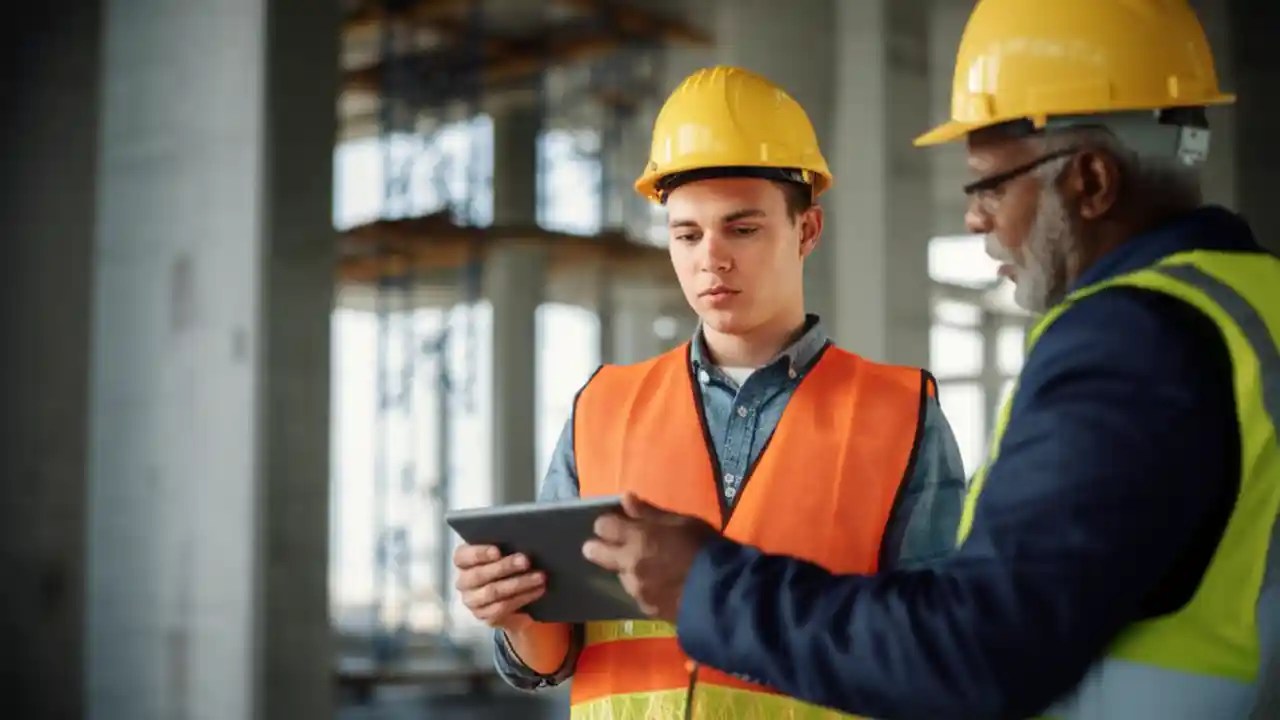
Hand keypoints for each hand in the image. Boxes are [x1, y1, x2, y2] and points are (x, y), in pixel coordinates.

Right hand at [453, 544, 545, 632]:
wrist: (515, 595)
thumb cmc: (508, 565)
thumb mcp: (505, 553)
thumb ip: (506, 547)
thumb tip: (521, 544)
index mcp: (463, 561)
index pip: (462, 556)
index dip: (479, 553)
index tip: (497, 551)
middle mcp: (463, 582)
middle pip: (479, 575)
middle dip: (505, 567)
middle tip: (526, 561)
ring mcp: (472, 601)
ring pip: (493, 592)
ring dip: (518, 583)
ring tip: (538, 577)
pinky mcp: (484, 616)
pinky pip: (502, 608)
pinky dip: (522, 598)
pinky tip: (537, 590)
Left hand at [582, 492, 717, 621]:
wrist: (723, 592)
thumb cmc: (705, 548)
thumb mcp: (682, 522)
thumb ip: (650, 513)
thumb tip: (626, 498)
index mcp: (638, 538)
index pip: (603, 526)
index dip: (607, 523)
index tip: (615, 524)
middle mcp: (629, 564)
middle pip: (596, 553)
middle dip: (598, 547)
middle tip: (610, 546)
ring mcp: (636, 589)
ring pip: (619, 575)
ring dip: (626, 570)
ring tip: (647, 569)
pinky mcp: (645, 609)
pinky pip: (636, 593)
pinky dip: (643, 588)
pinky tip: (659, 587)